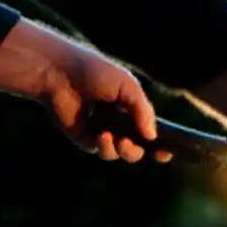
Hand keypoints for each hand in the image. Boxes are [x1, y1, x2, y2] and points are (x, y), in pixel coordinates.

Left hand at [0, 19, 163, 162]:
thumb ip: (144, 111)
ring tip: (120, 140)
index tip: (166, 152)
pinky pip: (104, 152)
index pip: (152, 130)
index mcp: (133, 108)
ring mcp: (103, 132)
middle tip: (147, 149)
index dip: (162, 143)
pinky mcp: (86, 139)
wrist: (60, 74)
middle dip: (144, 150)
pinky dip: (106, 146)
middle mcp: (120, 122)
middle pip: (140, 148)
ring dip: (127, 150)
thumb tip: (153, 137)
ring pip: (123, 153)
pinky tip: (102, 135)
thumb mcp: (128, 87)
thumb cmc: (95, 73)